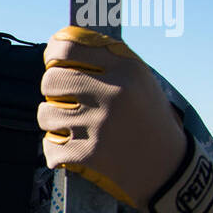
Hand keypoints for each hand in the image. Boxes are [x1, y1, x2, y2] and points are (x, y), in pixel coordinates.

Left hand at [38, 26, 212, 212]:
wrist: (167, 167)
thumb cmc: (148, 117)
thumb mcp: (140, 80)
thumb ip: (105, 60)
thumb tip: (57, 46)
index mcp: (126, 69)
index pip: (69, 47)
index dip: (53, 52)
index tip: (52, 59)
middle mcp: (112, 93)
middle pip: (50, 81)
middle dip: (52, 90)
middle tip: (64, 97)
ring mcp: (99, 124)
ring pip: (45, 113)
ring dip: (53, 121)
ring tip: (72, 125)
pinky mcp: (88, 153)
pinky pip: (49, 146)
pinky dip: (56, 150)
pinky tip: (72, 148)